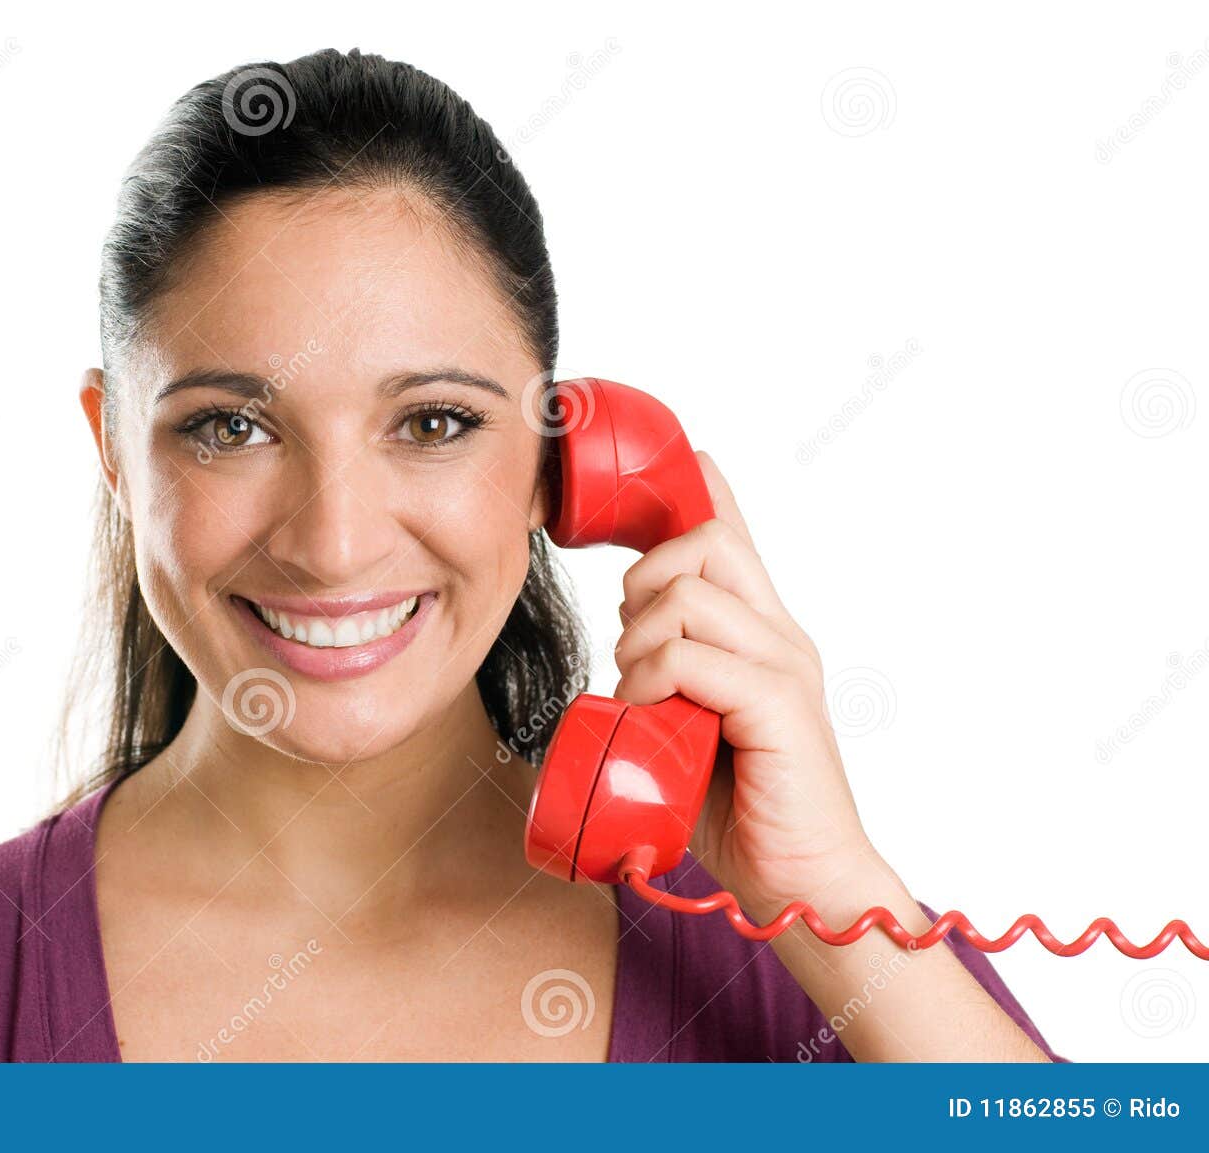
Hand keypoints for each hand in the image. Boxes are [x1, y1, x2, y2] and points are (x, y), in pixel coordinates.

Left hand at [611, 451, 889, 918]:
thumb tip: (625, 649)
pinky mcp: (778, 706)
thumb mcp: (693, 726)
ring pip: (689, 597)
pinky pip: (692, 658)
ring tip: (641, 696)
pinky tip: (648, 716)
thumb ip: (673, 679)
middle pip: (703, 544)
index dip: (700, 490)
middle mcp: (780, 637)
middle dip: (641, 583)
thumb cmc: (744, 810)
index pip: (734, 535)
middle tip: (632, 649)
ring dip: (639, 643)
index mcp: (763, 635)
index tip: (681, 465)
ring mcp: (784, 668)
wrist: (803, 883)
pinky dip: (651, 681)